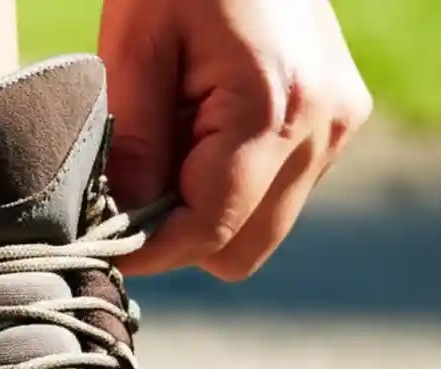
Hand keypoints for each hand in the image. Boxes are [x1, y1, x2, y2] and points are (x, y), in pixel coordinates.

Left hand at [99, 0, 372, 279]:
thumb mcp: (134, 46)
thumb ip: (130, 143)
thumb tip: (120, 224)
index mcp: (272, 109)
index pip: (208, 229)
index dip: (149, 251)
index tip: (100, 246)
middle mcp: (322, 129)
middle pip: (241, 249)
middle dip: (179, 236)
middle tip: (126, 195)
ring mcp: (339, 126)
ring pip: (261, 227)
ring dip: (206, 210)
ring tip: (167, 147)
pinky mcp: (340, 119)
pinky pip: (278, 191)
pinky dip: (232, 184)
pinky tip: (201, 133)